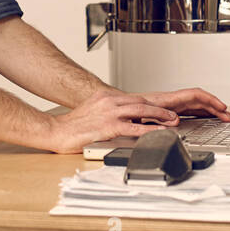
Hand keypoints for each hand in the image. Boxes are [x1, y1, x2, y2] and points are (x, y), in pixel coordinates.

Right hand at [47, 90, 179, 153]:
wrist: (56, 131)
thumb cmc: (72, 125)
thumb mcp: (92, 112)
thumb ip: (108, 113)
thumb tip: (123, 122)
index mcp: (105, 97)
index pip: (134, 99)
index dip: (151, 105)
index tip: (162, 111)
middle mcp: (109, 101)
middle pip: (142, 103)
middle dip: (160, 110)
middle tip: (173, 116)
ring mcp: (110, 113)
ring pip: (142, 111)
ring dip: (160, 116)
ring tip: (172, 122)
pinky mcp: (109, 126)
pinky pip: (134, 128)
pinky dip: (150, 130)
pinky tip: (159, 133)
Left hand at [130, 88, 229, 123]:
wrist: (112, 107)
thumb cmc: (127, 110)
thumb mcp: (140, 115)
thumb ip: (158, 118)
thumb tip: (175, 121)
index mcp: (166, 100)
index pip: (194, 96)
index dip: (210, 101)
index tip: (222, 108)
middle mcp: (169, 101)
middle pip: (198, 101)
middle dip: (215, 107)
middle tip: (228, 116)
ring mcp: (169, 105)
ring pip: (194, 105)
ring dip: (209, 110)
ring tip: (222, 117)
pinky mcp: (166, 111)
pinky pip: (188, 109)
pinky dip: (200, 113)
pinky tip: (205, 118)